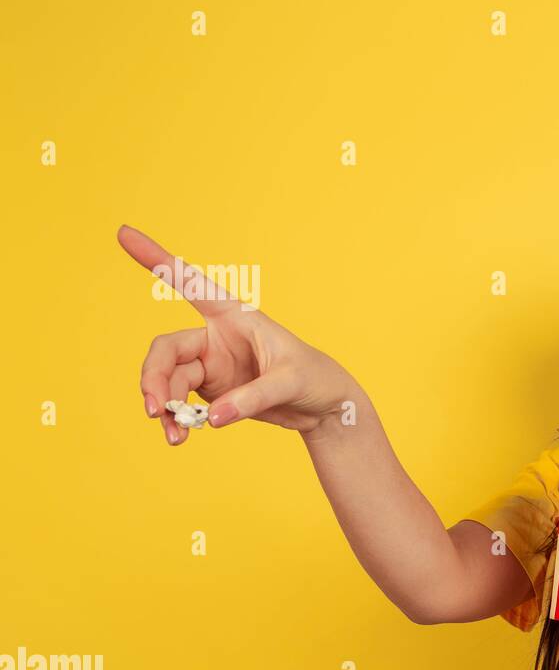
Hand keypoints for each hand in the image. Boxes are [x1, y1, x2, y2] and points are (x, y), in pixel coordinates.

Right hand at [118, 224, 356, 444]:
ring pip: (167, 380)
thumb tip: (213, 418)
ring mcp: (209, 365)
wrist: (323, 407)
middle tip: (156, 410)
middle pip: (166, 350)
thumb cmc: (314, 378)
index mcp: (235, 316)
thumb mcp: (291, 382)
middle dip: (154, 378)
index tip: (123, 233)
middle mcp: (215, 337)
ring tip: (175, 436)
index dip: (157, 258)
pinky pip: (178, 402)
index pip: (191, 284)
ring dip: (164, 406)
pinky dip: (175, 419)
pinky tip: (179, 436)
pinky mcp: (210, 391)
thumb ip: (253, 397)